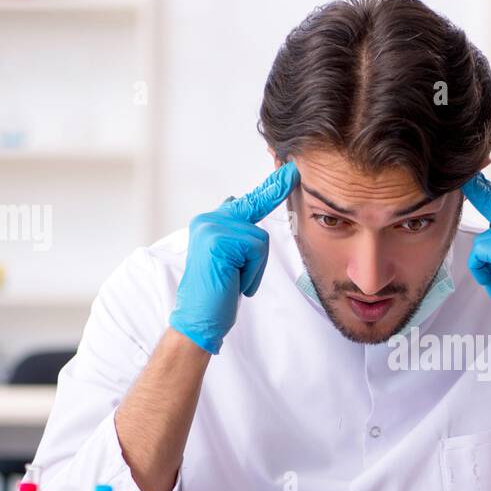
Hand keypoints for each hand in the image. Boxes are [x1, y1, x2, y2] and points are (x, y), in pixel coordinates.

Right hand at [169, 162, 298, 353]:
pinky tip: (234, 282)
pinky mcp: (218, 240)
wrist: (198, 319)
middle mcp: (208, 220)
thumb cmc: (217, 293)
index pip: (246, 202)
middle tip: (292, 172)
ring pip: (259, 239)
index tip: (288, 171)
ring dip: (255, 267)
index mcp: (210, 223)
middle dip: (275, 191)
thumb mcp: (230, 258)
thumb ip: (236, 231)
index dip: (269, 187)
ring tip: (235, 279)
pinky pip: (255, 250)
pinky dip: (252, 272)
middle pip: (256, 210)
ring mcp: (211, 228)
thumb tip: (239, 200)